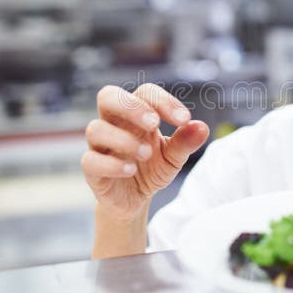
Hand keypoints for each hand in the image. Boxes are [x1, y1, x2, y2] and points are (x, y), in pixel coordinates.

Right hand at [82, 83, 209, 221]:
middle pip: (108, 96)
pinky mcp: (92, 170)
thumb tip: (202, 127)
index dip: (164, 101)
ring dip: (124, 139)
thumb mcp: (173, 157)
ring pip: (96, 129)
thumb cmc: (152, 169)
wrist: (135, 199)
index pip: (144, 93)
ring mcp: (100, 146)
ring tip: (146, 154)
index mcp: (135, 115)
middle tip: (154, 124)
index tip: (184, 120)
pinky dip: (111, 164)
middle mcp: (114, 124)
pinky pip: (90, 161)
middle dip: (131, 106)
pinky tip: (131, 170)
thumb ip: (185, 142)